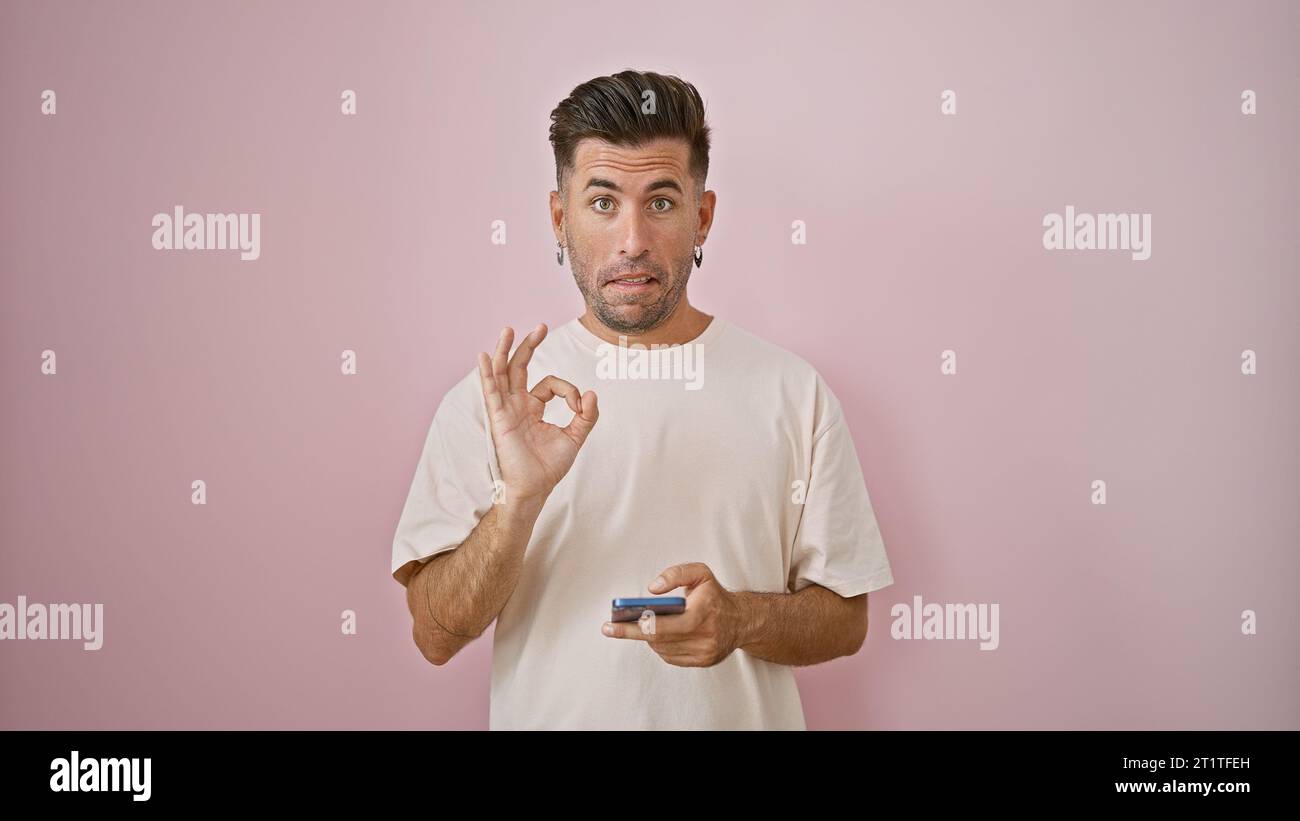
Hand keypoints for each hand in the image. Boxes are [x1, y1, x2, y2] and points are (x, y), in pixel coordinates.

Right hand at [478, 324, 598, 503]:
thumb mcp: (575, 437)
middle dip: (529, 346)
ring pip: (502, 373)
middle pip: (519, 367)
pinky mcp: (499, 418)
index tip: (580, 406)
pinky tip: (484, 357)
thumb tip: (593, 394)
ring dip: (505, 350)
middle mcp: (517, 404)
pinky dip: (487, 374)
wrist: (535, 488)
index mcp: (533, 407)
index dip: (569, 390)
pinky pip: (491, 392)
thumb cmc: (549, 467)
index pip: (550, 384)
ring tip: (508, 329)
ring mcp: (506, 409)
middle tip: (542, 327)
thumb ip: (587, 416)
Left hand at [601, 562, 745, 666]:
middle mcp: (704, 636)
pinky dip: (661, 646)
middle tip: (610, 628)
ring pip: (662, 649)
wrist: (742, 620)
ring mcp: (704, 652)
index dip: (635, 626)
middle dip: (632, 633)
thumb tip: (650, 589)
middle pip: (657, 639)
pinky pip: (671, 657)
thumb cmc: (715, 595)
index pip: (662, 625)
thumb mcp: (699, 573)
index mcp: (702, 613)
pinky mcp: (703, 662)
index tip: (612, 625)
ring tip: (636, 626)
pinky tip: (658, 635)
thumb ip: (675, 574)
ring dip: (648, 638)